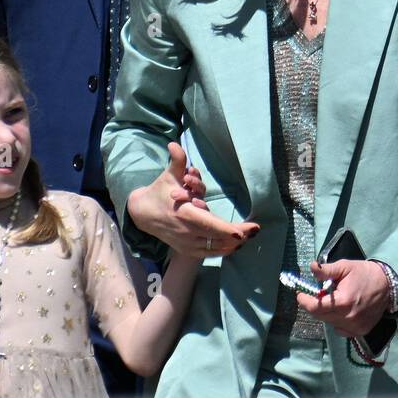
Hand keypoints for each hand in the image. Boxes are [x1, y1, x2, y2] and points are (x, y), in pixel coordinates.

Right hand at [126, 142, 259, 259]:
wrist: (142, 214)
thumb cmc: (160, 193)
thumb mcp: (169, 176)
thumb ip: (177, 161)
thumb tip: (175, 144)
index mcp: (185, 214)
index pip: (210, 225)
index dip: (229, 230)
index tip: (246, 230)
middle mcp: (187, 233)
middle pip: (218, 238)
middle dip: (239, 235)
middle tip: (255, 229)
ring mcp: (187, 244)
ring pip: (216, 248)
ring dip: (233, 244)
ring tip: (249, 236)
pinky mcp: (187, 250)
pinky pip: (209, 253)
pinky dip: (223, 249)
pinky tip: (236, 245)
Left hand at [297, 259, 390, 336]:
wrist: (388, 284)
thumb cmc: (364, 273)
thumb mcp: (345, 267)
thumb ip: (327, 270)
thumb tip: (312, 267)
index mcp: (342, 302)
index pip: (315, 307)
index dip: (305, 301)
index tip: (300, 295)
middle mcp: (347, 318)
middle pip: (321, 316)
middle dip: (315, 305)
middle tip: (318, 295)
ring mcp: (355, 327)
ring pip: (330, 323)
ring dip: (327, 313)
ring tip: (334, 301)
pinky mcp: (361, 331)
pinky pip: (341, 329)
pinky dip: (337, 321)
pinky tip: (343, 311)